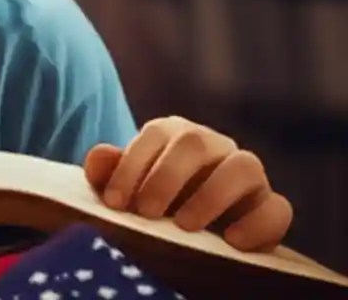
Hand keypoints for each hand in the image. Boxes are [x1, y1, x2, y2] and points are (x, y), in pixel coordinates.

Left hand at [84, 116, 291, 252]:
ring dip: (211, 195)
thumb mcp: (124, 187)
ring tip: (183, 225)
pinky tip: (231, 242)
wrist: (189, 230)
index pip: (156, 134)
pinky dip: (258, 223)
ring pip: (243, 166)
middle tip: (145, 212)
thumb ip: (108, 170)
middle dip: (165, 177)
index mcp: (175, 134)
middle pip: (196, 143)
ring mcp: (246, 173)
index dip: (132, 165)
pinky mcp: (270, 205)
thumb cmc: (150, 201)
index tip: (114, 201)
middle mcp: (214, 145)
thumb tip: (100, 157)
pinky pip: (277, 207)